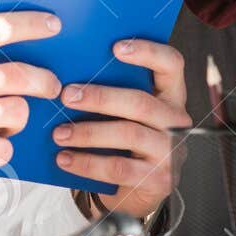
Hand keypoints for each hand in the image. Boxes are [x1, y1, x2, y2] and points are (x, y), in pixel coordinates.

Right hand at [0, 11, 62, 215]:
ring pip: (18, 112)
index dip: (29, 25)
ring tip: (3, 123)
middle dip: (44, 81)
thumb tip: (6, 39)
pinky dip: (1, 149)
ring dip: (18, 119)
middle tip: (53, 86)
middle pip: (18, 75)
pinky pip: (6, 148)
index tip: (53, 25)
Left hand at [54, 38, 188, 222]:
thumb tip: (69, 71)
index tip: (115, 47)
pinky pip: (118, 168)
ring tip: (59, 133)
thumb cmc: (123, 139)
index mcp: (170, 95)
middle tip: (67, 95)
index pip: (171, 64)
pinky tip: (64, 158)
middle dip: (100, 97)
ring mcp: (170, 152)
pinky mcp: (158, 180)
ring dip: (88, 132)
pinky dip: (87, 163)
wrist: (135, 189)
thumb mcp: (123, 112)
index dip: (148, 52)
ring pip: (129, 134)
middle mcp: (176, 121)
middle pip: (141, 102)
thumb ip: (112, 89)